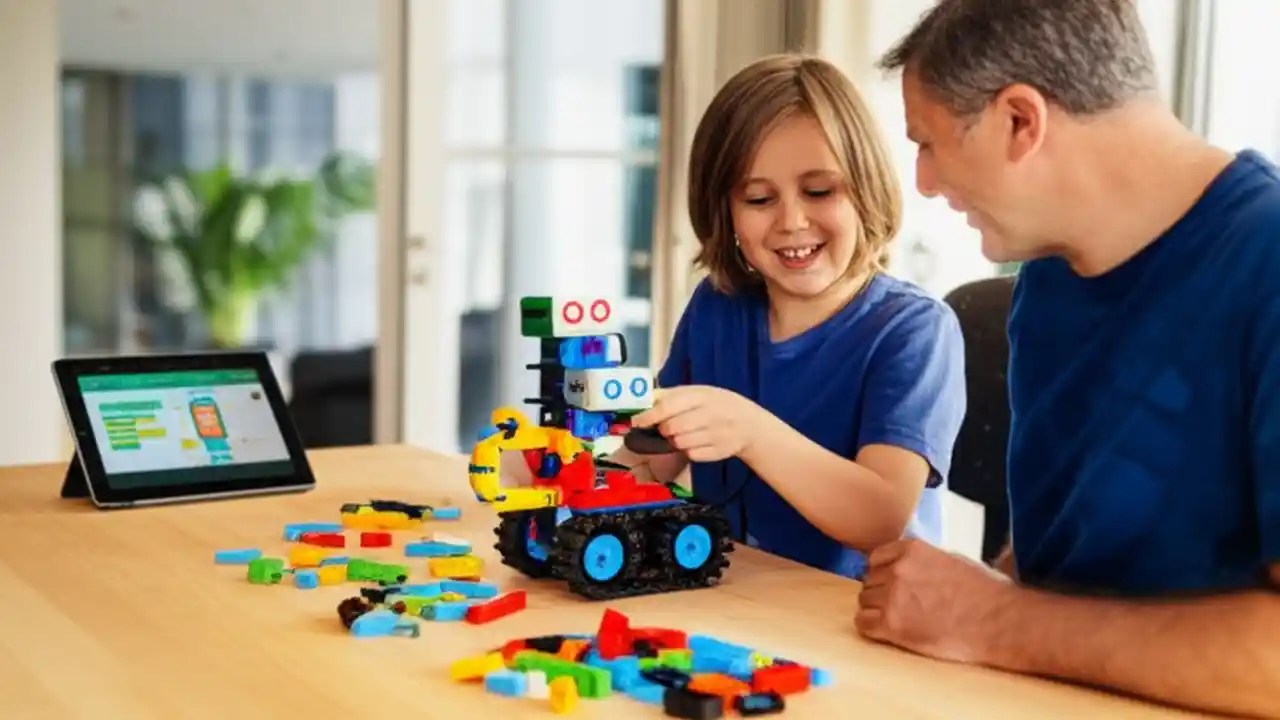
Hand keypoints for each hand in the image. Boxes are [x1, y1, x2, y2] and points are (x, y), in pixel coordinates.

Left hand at [630, 386, 765, 461]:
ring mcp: (714, 435)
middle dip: (664, 429)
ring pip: (678, 443)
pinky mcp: (715, 453)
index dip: (648, 416)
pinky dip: (688, 450)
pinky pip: (690, 454)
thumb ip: (673, 395)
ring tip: (686, 433)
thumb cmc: (719, 405)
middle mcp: (709, 414)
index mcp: (702, 395)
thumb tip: (645, 398)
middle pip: (670, 428)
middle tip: (668, 427)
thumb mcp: (701, 392)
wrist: (751, 426)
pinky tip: (698, 442)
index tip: (637, 422)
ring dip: (675, 440)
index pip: (667, 407)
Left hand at [855, 539, 1016, 664]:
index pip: (876, 557)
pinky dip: (871, 628)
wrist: (998, 622)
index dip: (883, 572)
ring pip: (864, 601)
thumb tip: (910, 564)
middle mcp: (898, 569)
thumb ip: (924, 560)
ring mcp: (893, 597)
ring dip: (876, 610)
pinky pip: (863, 623)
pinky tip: (887, 631)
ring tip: (896, 620)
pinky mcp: (892, 624)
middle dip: (880, 592)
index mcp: (913, 550)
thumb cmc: (985, 593)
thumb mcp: (952, 559)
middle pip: (869, 580)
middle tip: (898, 606)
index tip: (891, 583)